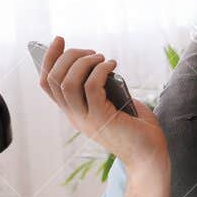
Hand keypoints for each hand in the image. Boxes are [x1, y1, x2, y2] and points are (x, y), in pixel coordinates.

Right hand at [38, 36, 165, 167]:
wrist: (149, 156)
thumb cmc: (135, 127)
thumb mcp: (112, 103)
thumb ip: (102, 87)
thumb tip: (99, 64)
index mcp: (74, 112)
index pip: (48, 84)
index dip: (49, 59)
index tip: (58, 40)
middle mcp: (75, 116)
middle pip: (54, 79)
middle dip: (69, 56)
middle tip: (91, 52)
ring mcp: (86, 119)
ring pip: (68, 82)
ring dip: (83, 62)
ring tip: (101, 57)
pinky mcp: (102, 119)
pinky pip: (92, 86)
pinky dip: (101, 70)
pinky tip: (112, 64)